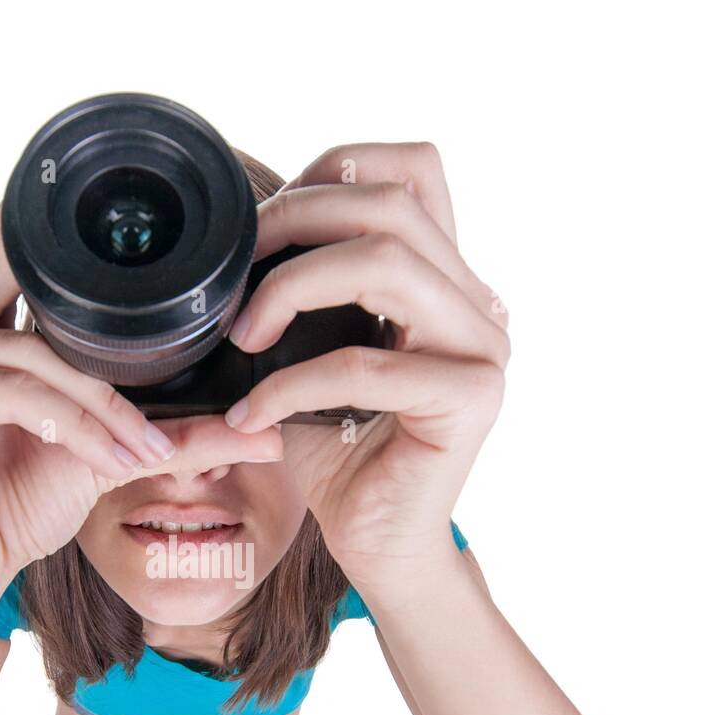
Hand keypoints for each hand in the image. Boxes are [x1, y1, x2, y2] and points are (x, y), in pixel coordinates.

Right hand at [0, 203, 282, 621]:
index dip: (92, 272)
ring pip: (29, 355)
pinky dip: (66, 423)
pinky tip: (104, 457)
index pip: (26, 264)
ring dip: (100, 406)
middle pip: (36, 305)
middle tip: (163, 407)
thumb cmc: (7, 517)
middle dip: (111, 356)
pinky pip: (5, 390)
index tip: (172, 296)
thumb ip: (164, 431)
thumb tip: (260, 431)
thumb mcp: (97, 458)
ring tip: (141, 451)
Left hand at [223, 143, 508, 594]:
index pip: (412, 170)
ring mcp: (483, 347)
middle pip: (391, 205)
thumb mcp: (310, 352)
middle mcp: (476, 302)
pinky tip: (251, 414)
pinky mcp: (470, 399)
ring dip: (292, 289)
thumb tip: (231, 235)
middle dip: (295, 223)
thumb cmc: (339, 453)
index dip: (333, 170)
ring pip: (388, 264)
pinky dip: (289, 383)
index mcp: (445, 278)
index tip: (260, 226)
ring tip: (240, 338)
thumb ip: (301, 292)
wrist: (379, 544)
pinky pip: (366, 365)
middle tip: (231, 278)